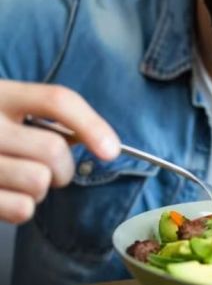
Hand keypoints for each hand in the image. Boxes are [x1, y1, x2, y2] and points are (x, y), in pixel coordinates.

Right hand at [0, 80, 120, 223]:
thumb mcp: (8, 108)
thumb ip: (45, 117)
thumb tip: (98, 142)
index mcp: (0, 93)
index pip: (58, 100)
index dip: (92, 125)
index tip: (111, 151)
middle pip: (52, 149)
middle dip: (64, 168)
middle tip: (53, 171)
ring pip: (38, 180)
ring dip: (42, 189)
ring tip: (24, 181)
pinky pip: (20, 208)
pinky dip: (22, 209)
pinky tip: (8, 197)